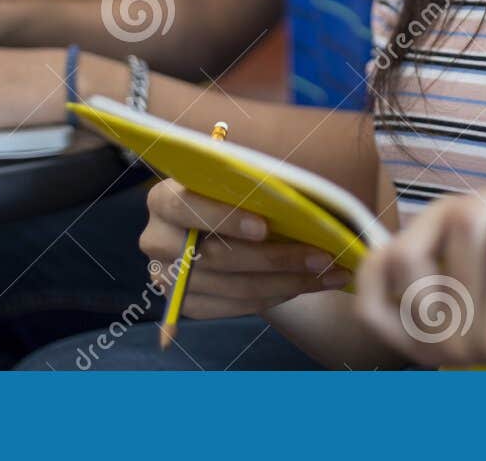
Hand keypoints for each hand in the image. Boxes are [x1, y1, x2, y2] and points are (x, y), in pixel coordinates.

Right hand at [138, 178, 350, 319]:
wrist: (212, 223)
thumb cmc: (229, 191)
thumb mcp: (233, 177)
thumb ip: (250, 182)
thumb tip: (295, 194)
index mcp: (162, 200)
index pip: (186, 207)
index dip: (225, 218)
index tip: (265, 227)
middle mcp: (156, 240)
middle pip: (216, 256)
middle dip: (275, 258)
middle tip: (322, 256)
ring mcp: (167, 278)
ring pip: (232, 287)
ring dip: (286, 282)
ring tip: (328, 274)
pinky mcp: (185, 305)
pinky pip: (234, 307)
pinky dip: (274, 296)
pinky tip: (305, 285)